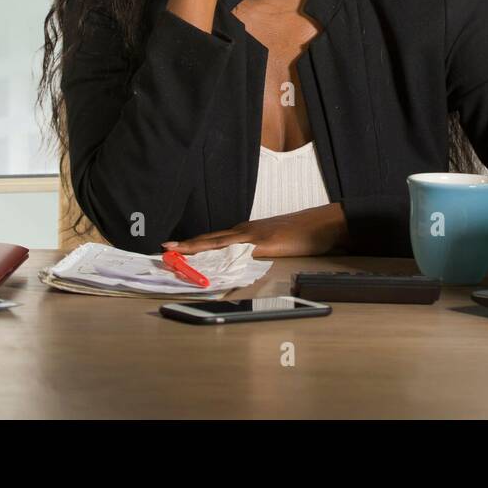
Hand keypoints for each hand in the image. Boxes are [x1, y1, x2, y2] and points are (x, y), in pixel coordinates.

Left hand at [163, 203, 348, 257]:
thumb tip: (246, 262)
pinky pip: (235, 249)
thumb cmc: (303, 234)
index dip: (195, 243)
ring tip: (175, 250)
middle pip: (211, 238)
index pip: (215, 239)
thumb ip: (260, 251)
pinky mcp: (262, 243)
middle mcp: (246, 231)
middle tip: (164, 248)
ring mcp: (253, 235)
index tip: (175, 246)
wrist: (323, 225)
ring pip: (217, 241)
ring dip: (195, 246)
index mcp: (248, 232)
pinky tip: (206, 256)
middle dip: (187, 244)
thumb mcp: (276, 244)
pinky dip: (218, 252)